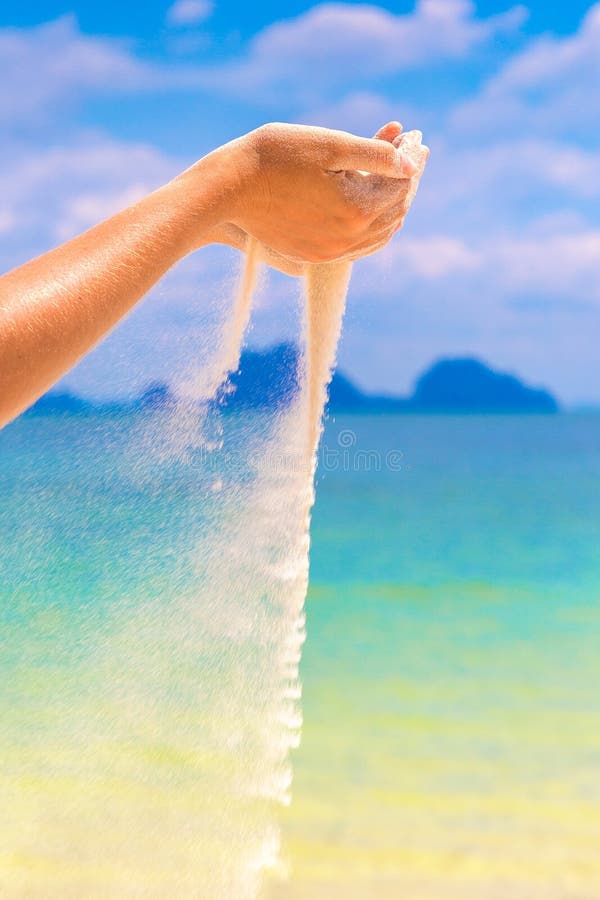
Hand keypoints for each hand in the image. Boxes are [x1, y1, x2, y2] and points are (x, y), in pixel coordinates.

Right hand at [203, 122, 417, 264]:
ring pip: (378, 235)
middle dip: (407, 182)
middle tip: (413, 156)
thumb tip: (414, 166)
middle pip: (394, 212)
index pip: (401, 185)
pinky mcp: (311, 257)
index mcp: (356, 209)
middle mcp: (347, 240)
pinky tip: (371, 213)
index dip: (412, 160)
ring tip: (398, 183)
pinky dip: (370, 228)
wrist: (226, 189)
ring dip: (391, 208)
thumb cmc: (274, 157)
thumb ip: (376, 153)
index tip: (416, 137)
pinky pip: (355, 248)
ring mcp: (329, 254)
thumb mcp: (329, 144)